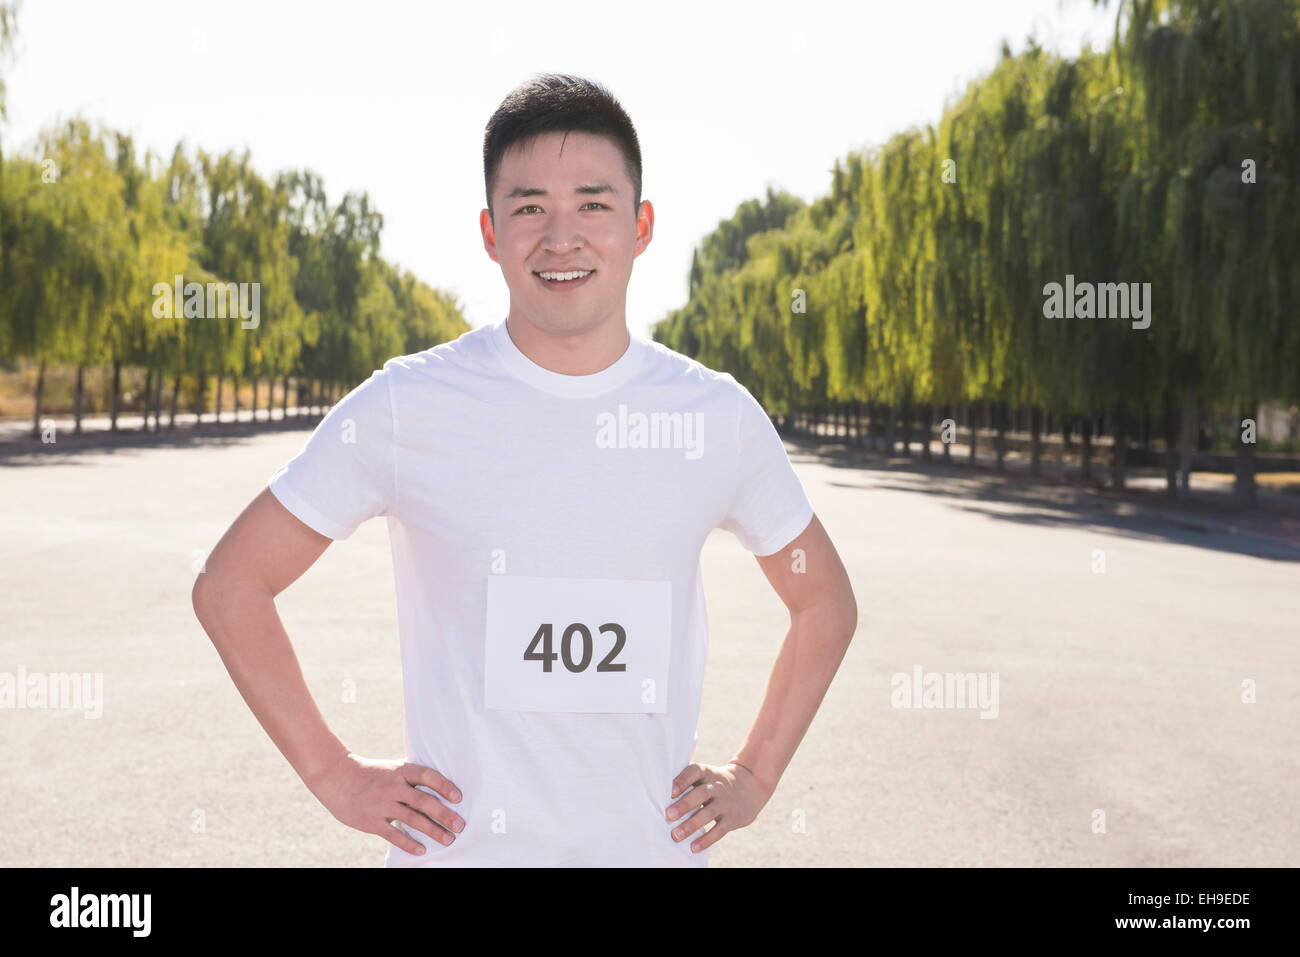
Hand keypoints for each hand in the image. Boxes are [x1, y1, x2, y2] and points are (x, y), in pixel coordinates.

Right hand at [305, 752, 464, 855]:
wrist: (336, 777)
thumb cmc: (372, 774)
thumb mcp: (393, 769)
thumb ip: (412, 779)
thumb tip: (441, 791)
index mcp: (401, 771)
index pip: (427, 776)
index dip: (444, 785)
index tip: (458, 797)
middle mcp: (393, 786)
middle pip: (423, 801)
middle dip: (444, 815)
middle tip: (460, 826)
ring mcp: (381, 804)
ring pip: (412, 819)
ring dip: (432, 831)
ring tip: (448, 840)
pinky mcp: (371, 821)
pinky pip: (393, 834)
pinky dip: (408, 843)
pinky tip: (422, 850)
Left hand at [665, 761, 772, 852]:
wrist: (750, 785)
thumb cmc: (715, 783)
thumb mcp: (706, 775)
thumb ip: (687, 783)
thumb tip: (658, 798)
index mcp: (706, 773)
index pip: (694, 772)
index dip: (682, 780)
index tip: (670, 791)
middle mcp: (716, 786)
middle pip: (700, 794)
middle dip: (684, 805)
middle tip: (668, 815)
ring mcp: (725, 803)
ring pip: (708, 813)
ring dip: (691, 825)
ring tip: (676, 835)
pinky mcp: (732, 818)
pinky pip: (719, 830)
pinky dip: (706, 839)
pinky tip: (694, 847)